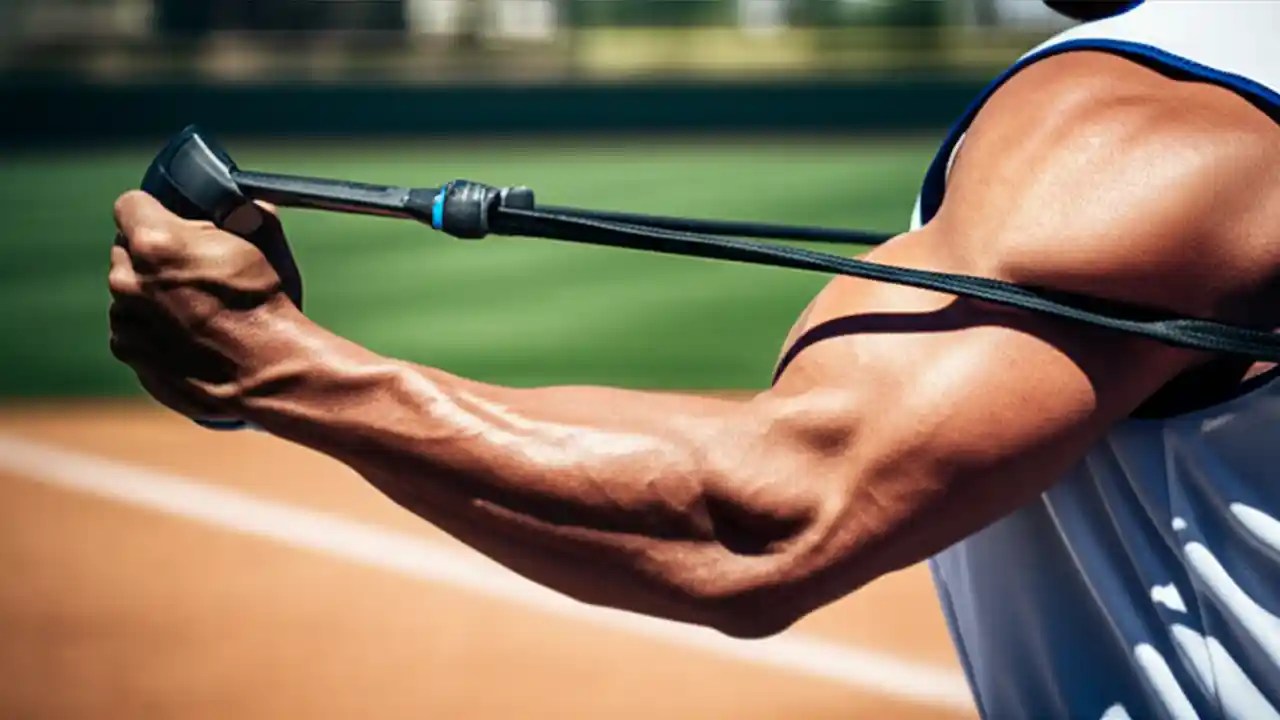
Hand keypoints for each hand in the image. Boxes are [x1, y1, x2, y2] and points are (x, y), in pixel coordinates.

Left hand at [108, 191, 301, 419]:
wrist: (266, 370)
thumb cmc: (265, 307)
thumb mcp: (264, 247)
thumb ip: (244, 214)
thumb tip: (248, 203)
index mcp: (154, 243)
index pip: (130, 204)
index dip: (156, 209)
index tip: (174, 221)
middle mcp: (127, 279)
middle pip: (127, 249)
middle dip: (155, 254)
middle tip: (194, 268)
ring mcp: (124, 319)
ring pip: (129, 290)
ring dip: (151, 292)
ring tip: (196, 308)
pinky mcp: (128, 351)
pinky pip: (132, 327)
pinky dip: (152, 327)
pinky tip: (188, 335)